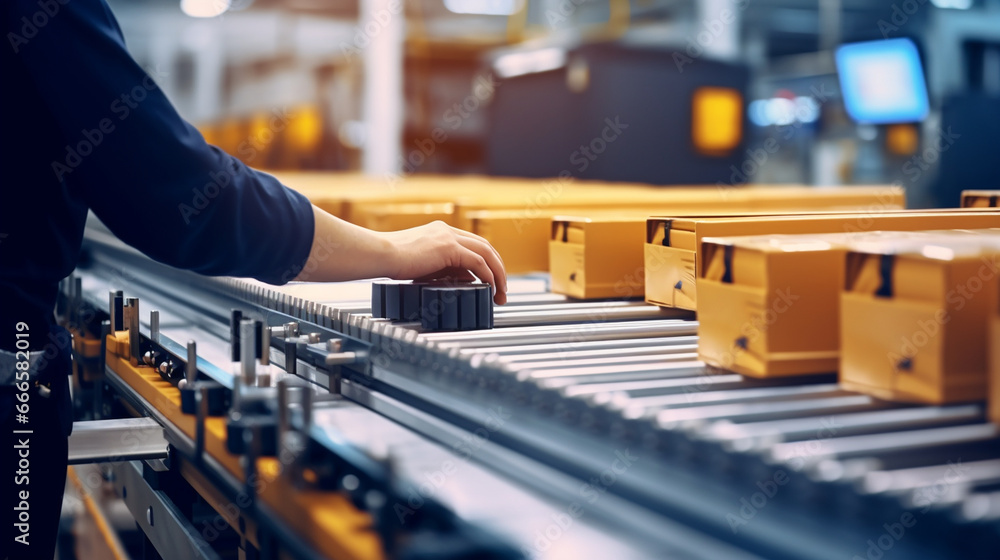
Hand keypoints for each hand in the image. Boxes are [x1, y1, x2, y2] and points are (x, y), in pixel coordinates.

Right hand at [378, 221, 507, 304]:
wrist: (380, 255)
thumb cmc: (393, 262)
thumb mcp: (424, 266)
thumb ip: (444, 270)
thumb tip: (468, 279)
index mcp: (440, 232)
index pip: (473, 244)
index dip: (486, 262)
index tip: (491, 279)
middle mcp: (447, 231)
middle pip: (485, 246)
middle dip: (498, 268)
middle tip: (502, 289)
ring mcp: (448, 237)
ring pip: (487, 252)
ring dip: (498, 274)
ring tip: (500, 293)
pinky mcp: (447, 247)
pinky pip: (478, 261)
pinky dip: (488, 275)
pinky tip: (490, 288)